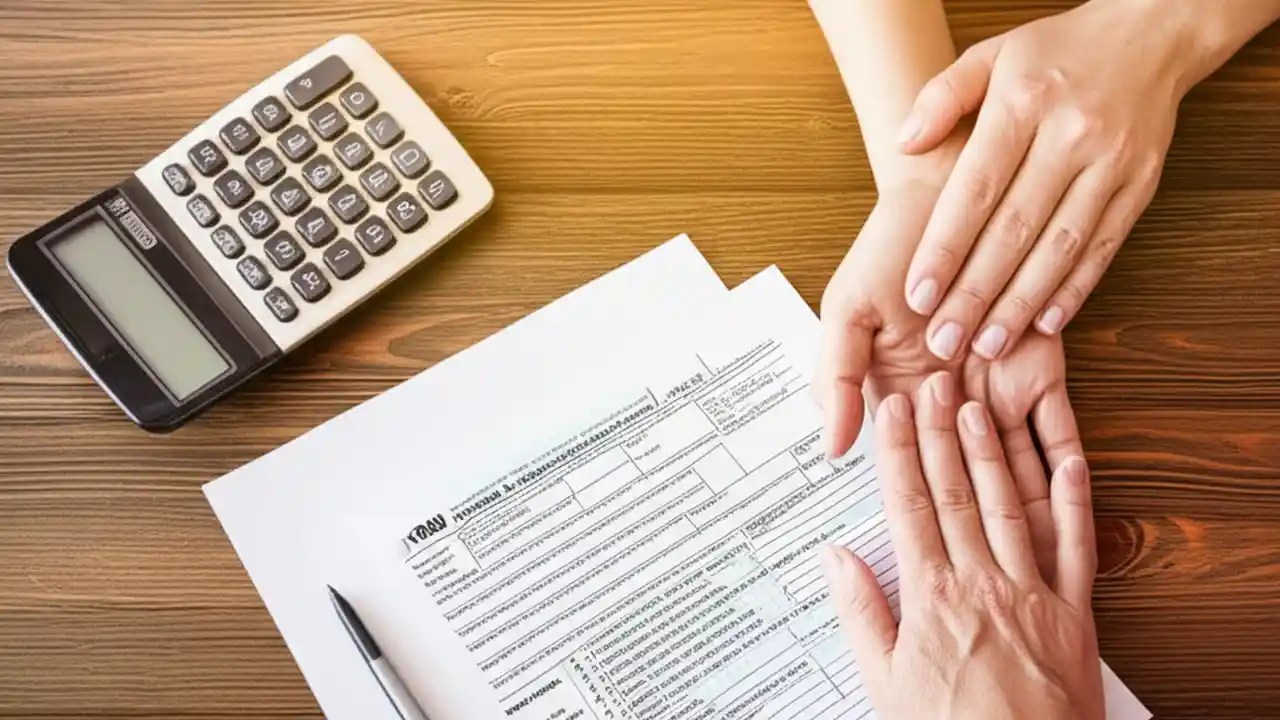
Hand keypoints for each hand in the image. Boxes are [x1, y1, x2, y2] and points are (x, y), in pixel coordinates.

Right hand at [818, 183, 1082, 578]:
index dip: (904, 505)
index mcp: (898, 401)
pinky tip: (1067, 498)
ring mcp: (995, 393)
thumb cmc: (887, 253)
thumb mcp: (842, 314)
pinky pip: (1056, 429)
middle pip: (960, 479)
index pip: (902, 468)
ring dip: (1015, 508)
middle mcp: (949, 408)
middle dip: (967, 526)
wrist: (950, 196)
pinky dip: (1063, 462)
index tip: (904, 553)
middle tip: (972, 584)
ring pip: (1009, 466)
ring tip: (1022, 566)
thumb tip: (833, 445)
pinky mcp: (1039, 372)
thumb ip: (836, 377)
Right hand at [820, 376, 1102, 719]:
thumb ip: (861, 614)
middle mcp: (980, 583)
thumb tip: (834, 557)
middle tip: (934, 384)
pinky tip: (1069, 462)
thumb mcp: (884, 681)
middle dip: (941, 434)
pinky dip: (1075, 503)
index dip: (899, 452)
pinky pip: (1076, 548)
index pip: (908, 506)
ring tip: (978, 406)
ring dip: (992, 452)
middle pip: (955, 494)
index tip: (892, 412)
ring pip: (1009, 506)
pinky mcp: (1073, 614)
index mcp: (930, 596)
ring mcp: (1030, 593)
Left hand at [897, 0, 1204, 360]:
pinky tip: (1045, 323)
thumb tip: (904, 144)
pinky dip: (1075, 288)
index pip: (977, 188)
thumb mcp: (990, 54)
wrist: (1151, 32)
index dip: (946, 246)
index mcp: (1024, 103)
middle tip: (944, 342)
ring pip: (1061, 247)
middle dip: (976, 293)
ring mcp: (1113, 162)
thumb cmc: (1055, 52)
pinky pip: (1105, 246)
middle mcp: (1072, 135)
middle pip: (1016, 229)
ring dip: (1022, 303)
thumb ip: (941, 97)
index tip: (918, 293)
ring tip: (987, 344)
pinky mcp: (1142, 185)